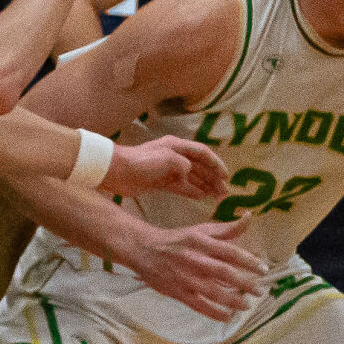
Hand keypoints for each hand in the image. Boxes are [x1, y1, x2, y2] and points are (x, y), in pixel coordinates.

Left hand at [102, 136, 229, 198]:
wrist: (116, 171)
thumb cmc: (140, 161)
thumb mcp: (165, 158)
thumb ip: (182, 164)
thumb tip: (190, 172)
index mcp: (176, 146)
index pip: (202, 153)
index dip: (216, 164)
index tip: (226, 177)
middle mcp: (174, 156)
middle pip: (199, 167)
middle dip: (213, 179)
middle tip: (225, 192)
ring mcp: (168, 169)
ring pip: (192, 178)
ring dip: (205, 186)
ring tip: (217, 197)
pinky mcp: (160, 182)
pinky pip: (181, 187)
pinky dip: (192, 191)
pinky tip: (201, 197)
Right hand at [123, 218, 266, 320]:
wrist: (144, 250)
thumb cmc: (177, 240)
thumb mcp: (200, 230)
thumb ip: (226, 229)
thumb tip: (248, 218)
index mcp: (202, 242)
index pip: (230, 252)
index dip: (249, 261)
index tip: (264, 269)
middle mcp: (195, 260)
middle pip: (224, 273)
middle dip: (245, 283)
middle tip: (260, 290)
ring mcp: (187, 278)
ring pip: (213, 292)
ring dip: (232, 300)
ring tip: (247, 305)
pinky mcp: (179, 293)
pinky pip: (199, 306)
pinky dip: (214, 313)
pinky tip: (228, 316)